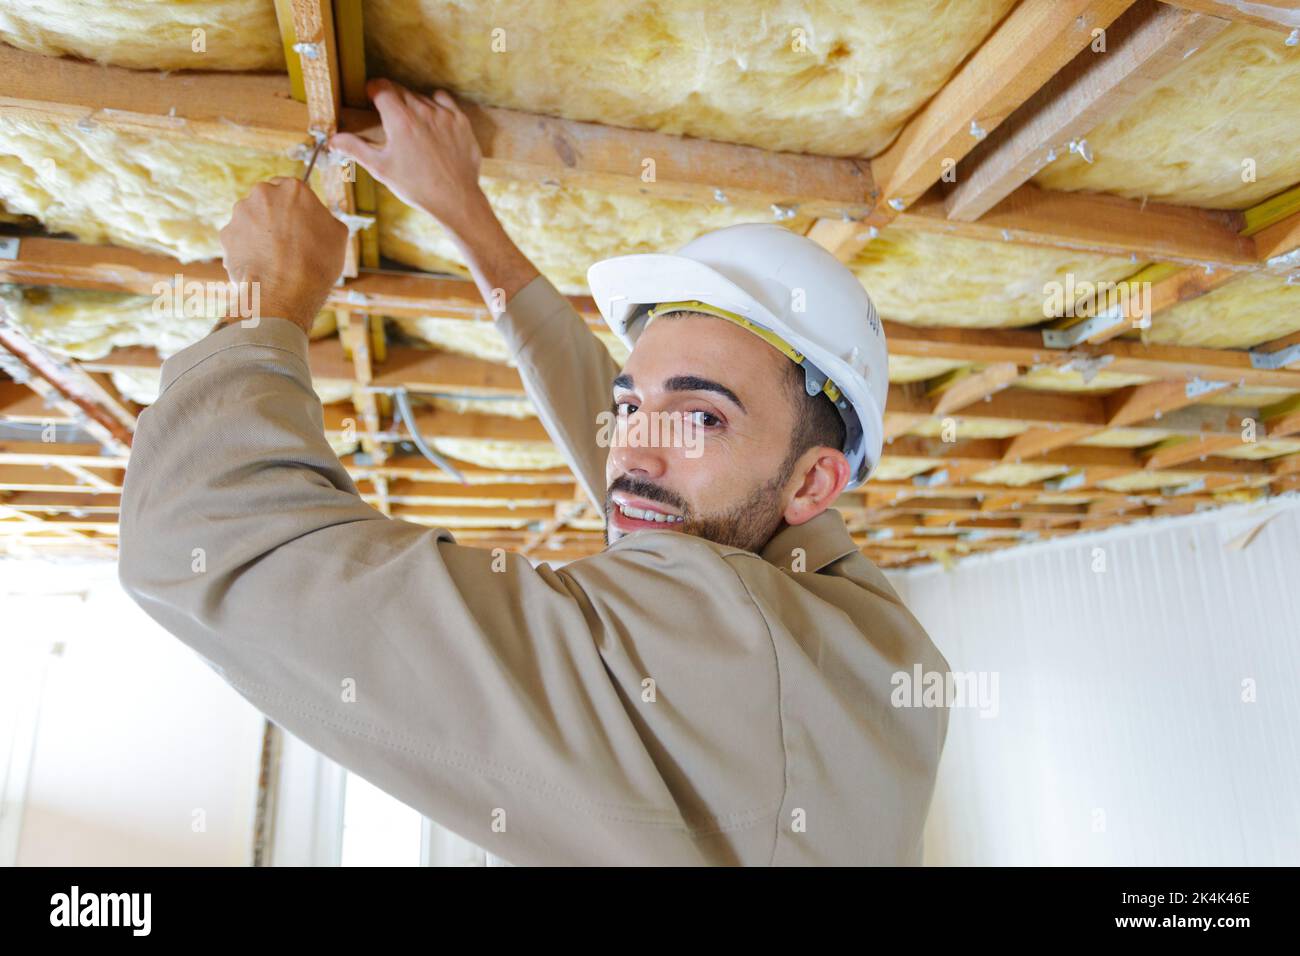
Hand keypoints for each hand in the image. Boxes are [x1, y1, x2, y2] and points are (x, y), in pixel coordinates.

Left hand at [219, 178, 348, 332]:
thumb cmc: (316, 264)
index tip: (300, 221)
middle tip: (288, 241)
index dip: (296, 206)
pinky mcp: (226, 234)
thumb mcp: (338, 235)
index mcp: (293, 189)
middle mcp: (262, 194)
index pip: (291, 188)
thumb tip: (318, 218)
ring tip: (274, 258)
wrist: (285, 293)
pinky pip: (238, 239)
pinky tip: (261, 265)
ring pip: (251, 219)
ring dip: (260, 233)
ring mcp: (240, 214)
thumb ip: (324, 217)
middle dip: (274, 216)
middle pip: (267, 200)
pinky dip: (247, 249)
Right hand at [331, 78, 492, 236]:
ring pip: (421, 96)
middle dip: (391, 98)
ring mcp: (443, 115)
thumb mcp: (381, 168)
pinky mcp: (460, 120)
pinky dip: (434, 106)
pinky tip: (431, 121)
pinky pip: (443, 101)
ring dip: (412, 104)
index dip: (373, 89)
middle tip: (388, 115)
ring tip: (410, 126)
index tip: (370, 96)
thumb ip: (355, 148)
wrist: (455, 199)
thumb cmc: (416, 186)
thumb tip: (333, 139)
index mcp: (400, 120)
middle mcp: (422, 111)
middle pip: (400, 90)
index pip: (381, 87)